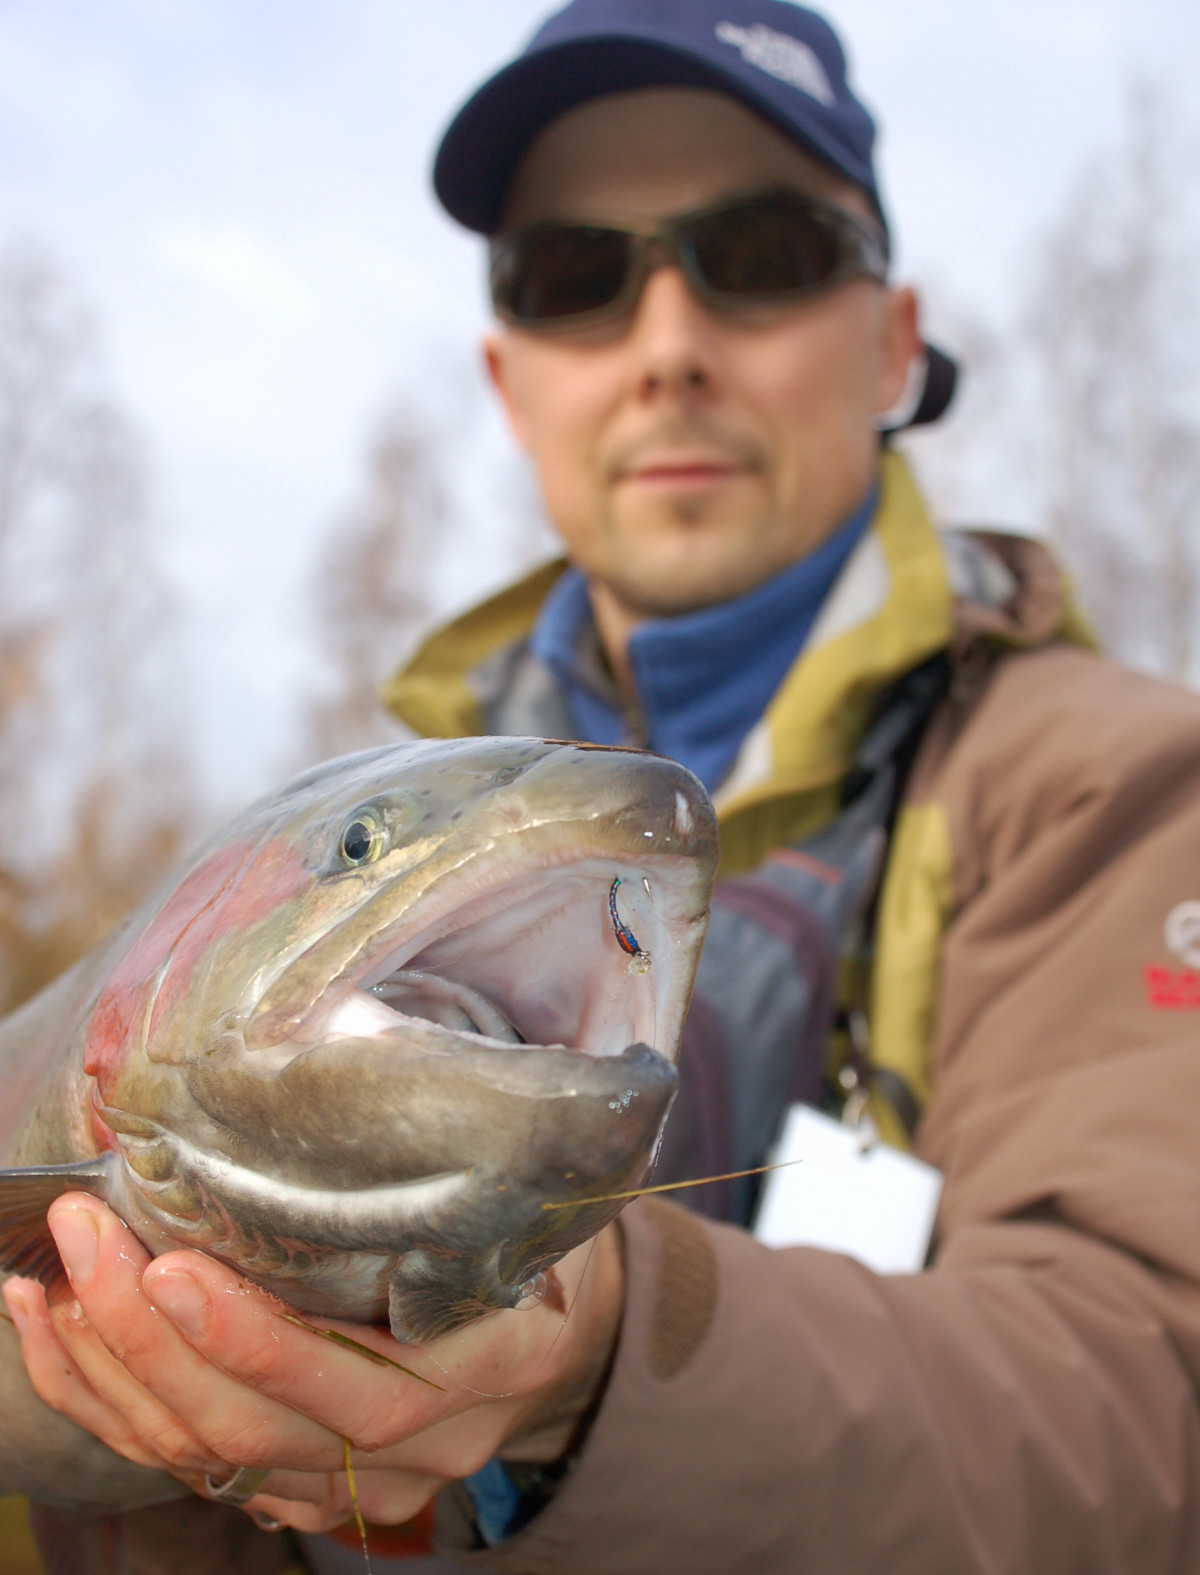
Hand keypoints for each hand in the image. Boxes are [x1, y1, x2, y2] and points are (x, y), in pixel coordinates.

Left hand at [2, 1194, 623, 1533]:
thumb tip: (321, 1042)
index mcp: (505, 1357)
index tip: (172, 1264)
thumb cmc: (519, 1224)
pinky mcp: (320, 1491)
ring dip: (116, 1374)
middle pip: (274, 1431)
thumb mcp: (510, 1185)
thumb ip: (433, 1153)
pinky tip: (58, 1334)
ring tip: (52, 1282)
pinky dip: (112, 1404)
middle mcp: (443, 1438)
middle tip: (87, 1247)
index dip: (263, 1343)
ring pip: (220, 1460)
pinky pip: (198, 1470)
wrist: (550, 1322)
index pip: (374, 1384)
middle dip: (156, 1346)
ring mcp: (382, 1481)